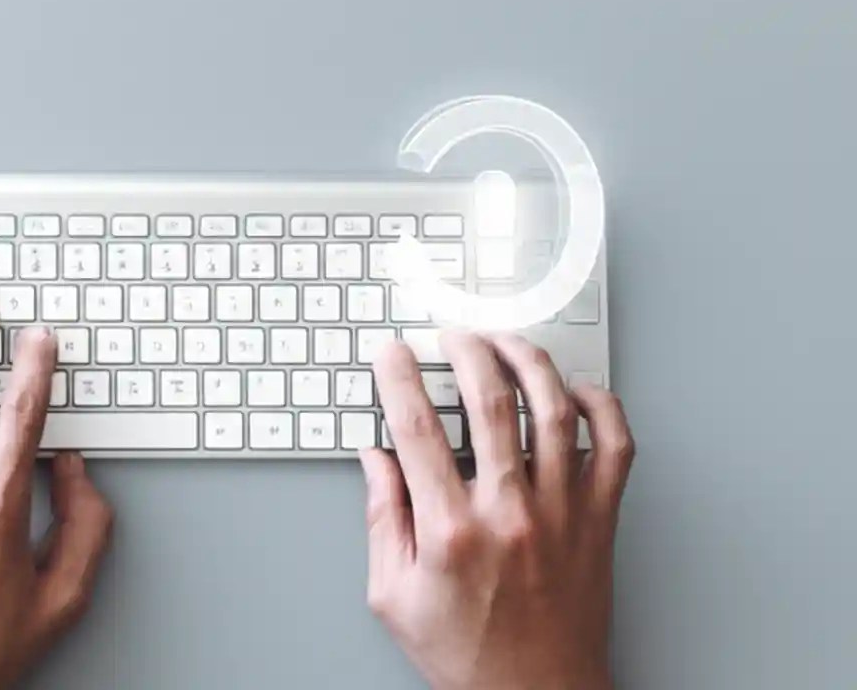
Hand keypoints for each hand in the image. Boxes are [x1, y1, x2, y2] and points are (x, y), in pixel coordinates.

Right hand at [361, 332, 633, 689]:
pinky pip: (615, 447)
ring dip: (528, 362)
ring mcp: (561, 512)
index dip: (399, 378)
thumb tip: (376, 461)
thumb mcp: (393, 595)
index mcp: (449, 529)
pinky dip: (602, 408)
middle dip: (466, 351)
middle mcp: (509, 511)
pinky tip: (578, 390)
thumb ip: (383, 519)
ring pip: (553, 410)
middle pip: (489, 401)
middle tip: (452, 335)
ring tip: (507, 342)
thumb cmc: (467, 656)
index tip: (392, 354)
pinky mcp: (598, 520)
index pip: (417, 428)